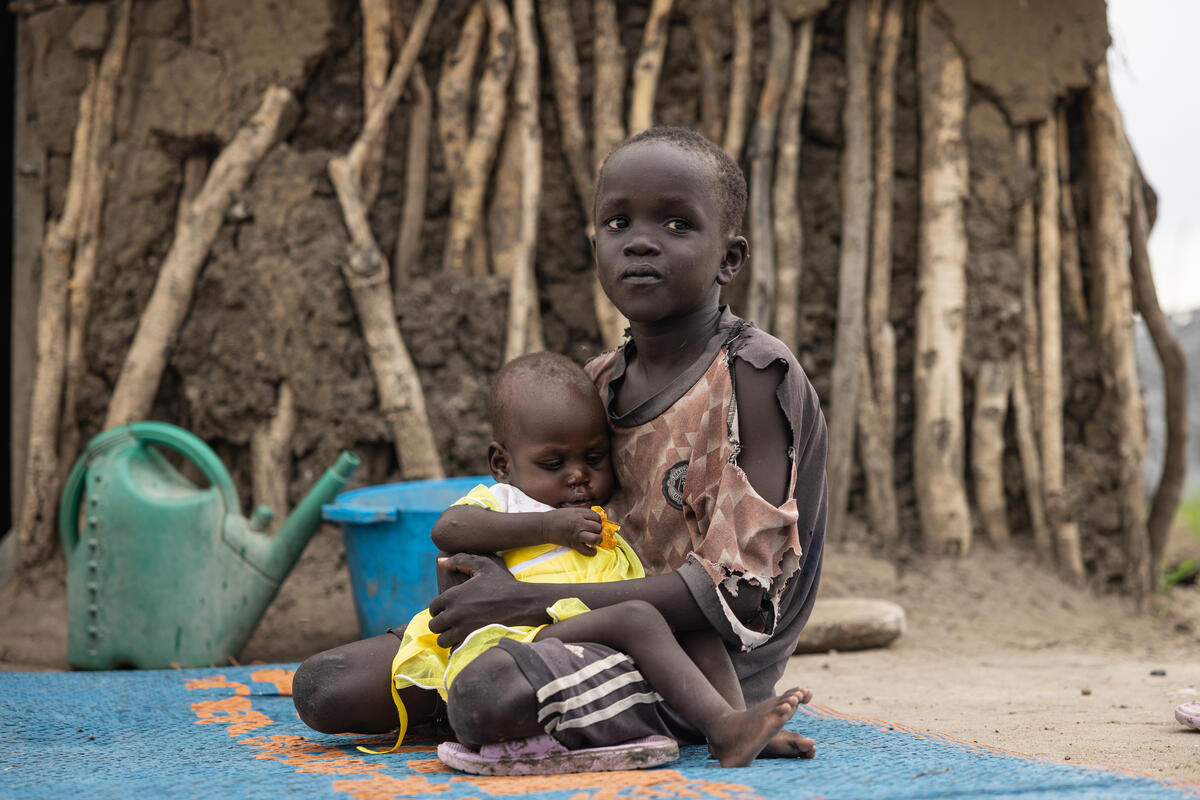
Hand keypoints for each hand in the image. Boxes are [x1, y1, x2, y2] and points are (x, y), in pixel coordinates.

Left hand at [427, 553, 541, 647]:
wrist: (521, 603)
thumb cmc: (503, 583)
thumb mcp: (483, 566)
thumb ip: (459, 561)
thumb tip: (440, 561)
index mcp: (453, 596)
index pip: (433, 608)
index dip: (440, 609)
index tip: (450, 609)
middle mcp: (454, 614)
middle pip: (434, 626)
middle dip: (442, 624)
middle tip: (454, 621)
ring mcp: (462, 630)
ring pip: (442, 640)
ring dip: (448, 636)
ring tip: (458, 631)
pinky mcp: (471, 641)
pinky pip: (454, 649)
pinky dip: (457, 646)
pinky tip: (466, 639)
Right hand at [540, 507, 602, 555]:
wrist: (544, 526)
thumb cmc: (557, 517)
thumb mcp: (571, 510)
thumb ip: (584, 513)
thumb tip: (598, 517)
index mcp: (579, 514)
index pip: (597, 517)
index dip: (598, 520)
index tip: (595, 522)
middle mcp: (579, 524)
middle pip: (598, 527)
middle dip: (599, 529)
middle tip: (595, 531)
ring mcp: (576, 535)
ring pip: (596, 538)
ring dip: (598, 539)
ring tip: (596, 539)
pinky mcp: (573, 544)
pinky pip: (587, 551)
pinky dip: (592, 552)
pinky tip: (593, 549)